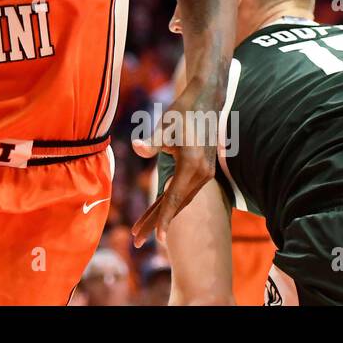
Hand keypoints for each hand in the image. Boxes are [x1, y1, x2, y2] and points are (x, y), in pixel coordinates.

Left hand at [129, 85, 217, 248]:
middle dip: (156, 224)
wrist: (206, 102)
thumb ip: (152, 142)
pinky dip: (169, 204)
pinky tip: (156, 213)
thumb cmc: (183, 112)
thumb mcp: (166, 125)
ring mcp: (204, 175)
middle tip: (136, 241)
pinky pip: (183, 193)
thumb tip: (137, 147)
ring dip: (161, 216)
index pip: (175, 198)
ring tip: (141, 231)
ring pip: (180, 201)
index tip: (158, 238)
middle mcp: (201, 174)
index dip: (164, 218)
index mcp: (192, 166)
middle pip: (176, 205)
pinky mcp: (201, 172)